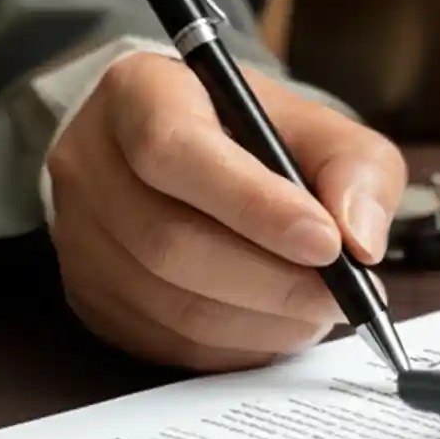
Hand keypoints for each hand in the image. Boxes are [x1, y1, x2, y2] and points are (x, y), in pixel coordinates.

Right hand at [47, 53, 405, 370]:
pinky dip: (237, 345)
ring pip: (170, 302)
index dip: (253, 205)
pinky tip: (278, 324)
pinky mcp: (90, 295)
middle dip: (274, 280)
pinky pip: (166, 342)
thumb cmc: (259, 136)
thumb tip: (360, 240)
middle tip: (343, 296)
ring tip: (319, 309)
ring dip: (262, 319)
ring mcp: (79, 234)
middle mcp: (91, 161)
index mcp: (140, 93)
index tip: (327, 243)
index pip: (175, 151)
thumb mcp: (321, 127)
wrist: (198, 150)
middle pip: (169, 240)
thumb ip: (355, 170)